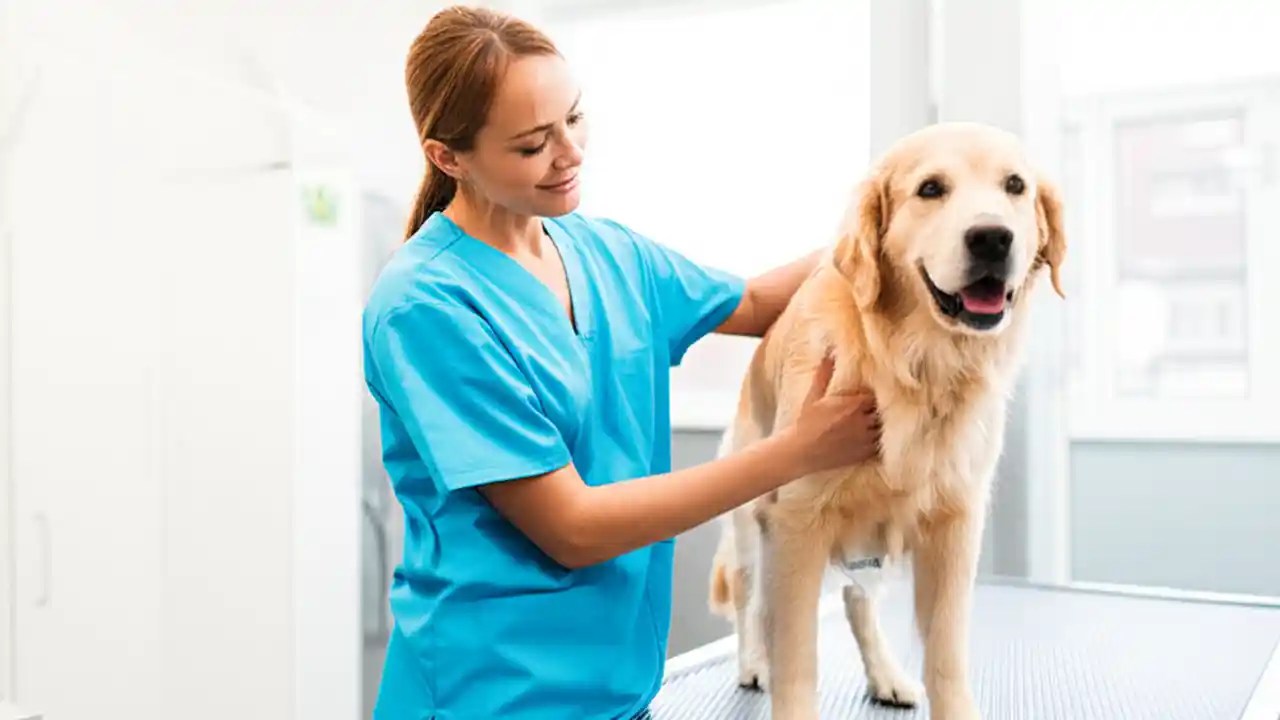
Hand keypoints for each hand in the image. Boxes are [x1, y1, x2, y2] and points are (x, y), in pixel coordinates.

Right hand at [787, 355, 879, 475]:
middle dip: (882, 408)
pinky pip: (881, 445)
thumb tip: (829, 353)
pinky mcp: (864, 454)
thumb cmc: (805, 423)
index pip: (877, 394)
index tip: (875, 392)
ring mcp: (865, 439)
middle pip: (884, 411)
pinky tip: (874, 437)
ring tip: (878, 421)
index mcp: (852, 405)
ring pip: (885, 428)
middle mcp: (862, 421)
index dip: (877, 393)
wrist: (800, 452)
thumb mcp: (813, 396)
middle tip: (879, 406)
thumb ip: (824, 374)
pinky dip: (881, 440)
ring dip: (882, 424)